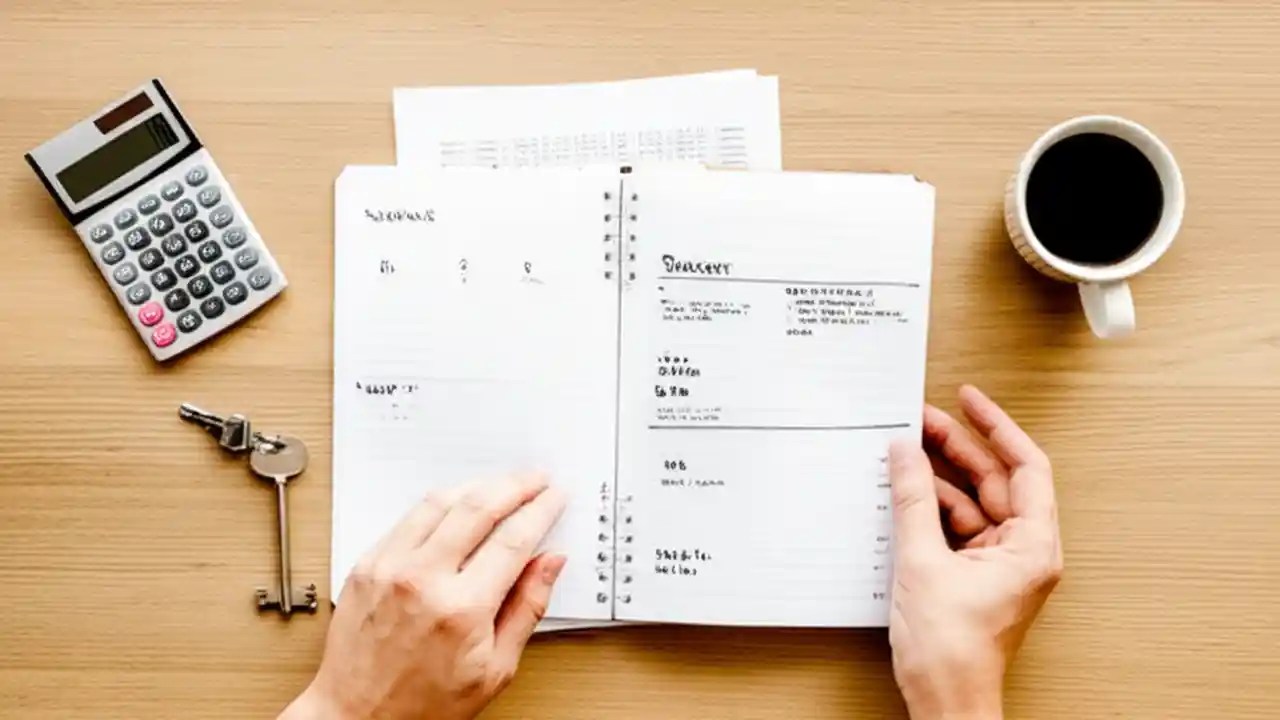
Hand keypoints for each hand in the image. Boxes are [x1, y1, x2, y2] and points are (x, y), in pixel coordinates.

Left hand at [281, 473, 566, 719]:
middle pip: (479, 507)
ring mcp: (389, 568)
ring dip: (477, 485)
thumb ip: (527, 607)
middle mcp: (422, 580)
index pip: (513, 539)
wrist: (358, 717)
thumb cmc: (425, 704)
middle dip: (515, 485)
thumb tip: (551, 563)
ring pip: (439, 501)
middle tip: (535, 479)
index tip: (554, 498)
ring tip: (500, 485)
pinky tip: (455, 505)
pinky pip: (407, 518)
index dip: (540, 510)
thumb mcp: (495, 668)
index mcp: (461, 609)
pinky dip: (438, 504)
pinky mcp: (366, 565)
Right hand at [888, 386, 1062, 719]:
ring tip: (903, 453)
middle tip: (921, 419)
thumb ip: (912, 500)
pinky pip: (956, 528)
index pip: (1025, 466)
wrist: (945, 703)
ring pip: (972, 503)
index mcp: (1033, 547)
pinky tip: (903, 494)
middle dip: (957, 449)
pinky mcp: (974, 577)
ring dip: (938, 479)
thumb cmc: (953, 653)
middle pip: (994, 481)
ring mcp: (999, 565)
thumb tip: (904, 454)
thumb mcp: (923, 562)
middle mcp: (1024, 552)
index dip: (997, 426)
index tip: (969, 399)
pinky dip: (930, 509)